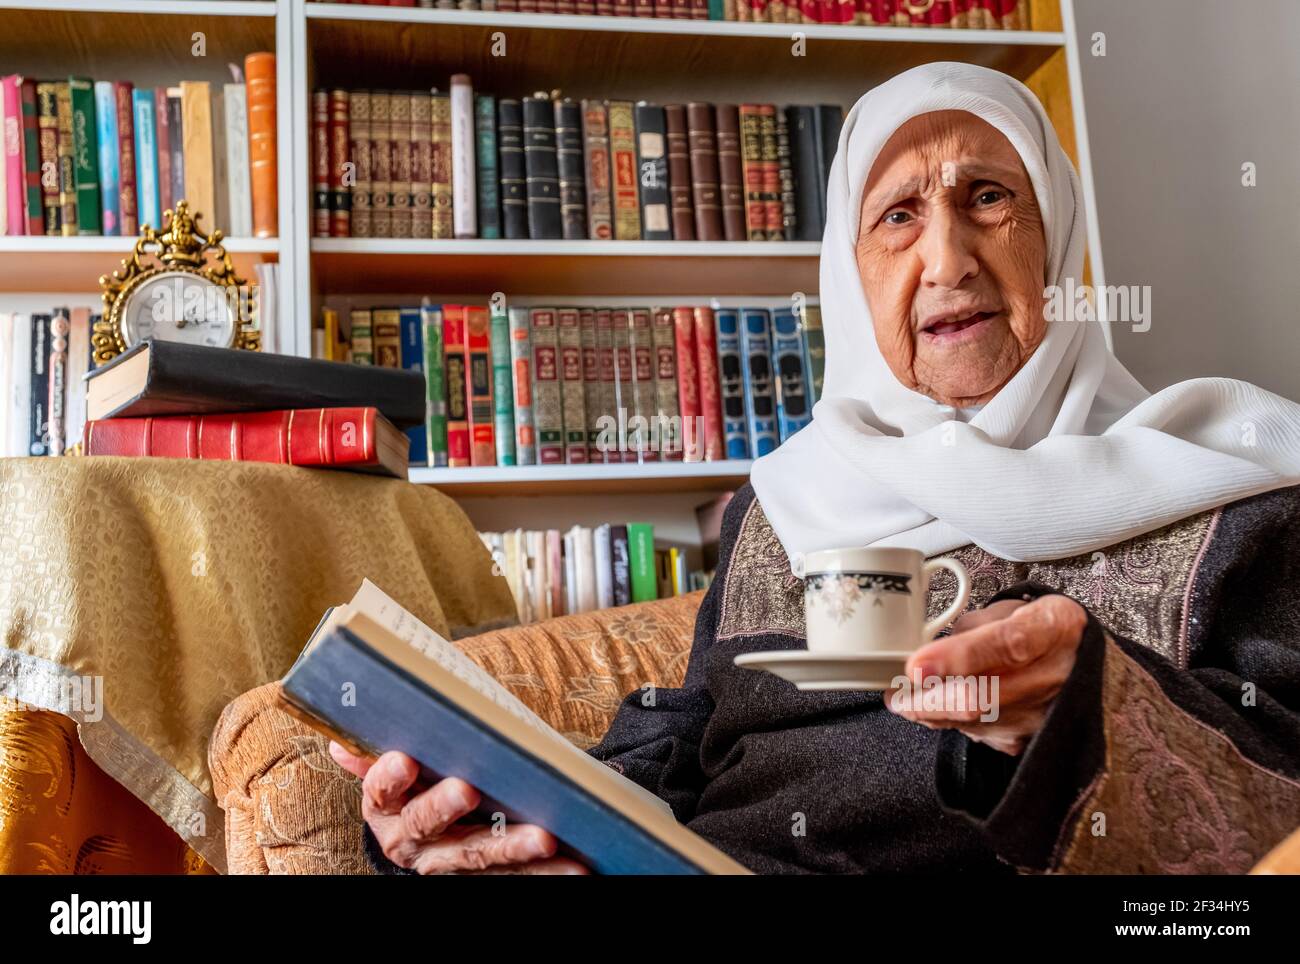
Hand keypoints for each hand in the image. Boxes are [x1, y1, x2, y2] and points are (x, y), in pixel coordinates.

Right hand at [329, 743, 588, 873]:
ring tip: (544, 839)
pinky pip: (517, 876)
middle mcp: (414, 843)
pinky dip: (548, 873)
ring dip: (512, 848)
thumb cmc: (419, 786)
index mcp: (387, 811)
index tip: (404, 758)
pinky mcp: (488, 876)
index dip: (388, 778)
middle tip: (467, 788)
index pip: (379, 794)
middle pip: (426, 827)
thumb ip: (373, 756)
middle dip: (444, 807)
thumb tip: (339, 743)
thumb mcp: (394, 772)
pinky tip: (576, 867)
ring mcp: (452, 863)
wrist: (437, 833)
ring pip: (479, 857)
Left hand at [883, 594, 1087, 756]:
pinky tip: (941, 707)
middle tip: (894, 694)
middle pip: (981, 697)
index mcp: (1051, 628)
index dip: (957, 658)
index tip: (916, 665)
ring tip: (906, 698)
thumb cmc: (1041, 631)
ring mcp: (1042, 714)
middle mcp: (1052, 675)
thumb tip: (930, 650)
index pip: (1005, 645)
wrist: (1083, 665)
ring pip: (973, 722)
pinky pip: (978, 732)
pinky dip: (952, 719)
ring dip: (931, 712)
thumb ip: (972, 626)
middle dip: (926, 700)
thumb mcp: (1013, 609)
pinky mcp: (1029, 739)